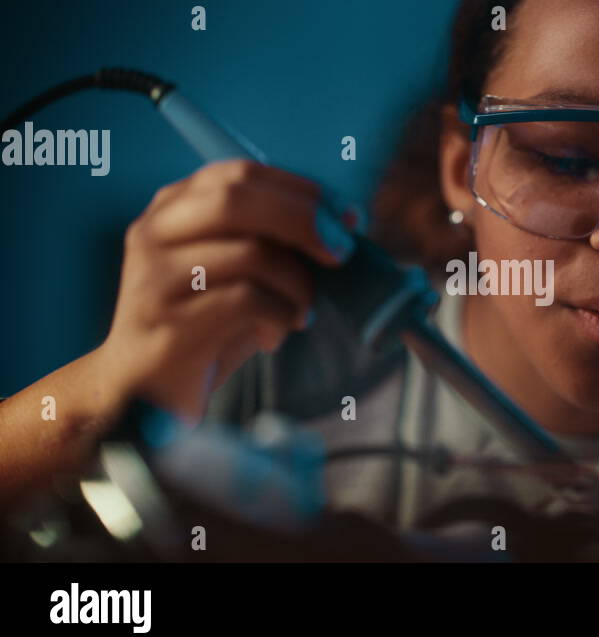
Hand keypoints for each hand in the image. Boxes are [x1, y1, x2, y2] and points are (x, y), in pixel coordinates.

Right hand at [97, 159, 345, 420]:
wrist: (144, 392)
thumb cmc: (205, 325)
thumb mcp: (237, 271)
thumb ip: (273, 238)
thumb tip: (345, 218)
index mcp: (172, 208)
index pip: (240, 173)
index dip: (301, 190)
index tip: (345, 217)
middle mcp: (154, 233)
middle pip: (239, 198)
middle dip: (305, 221)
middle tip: (340, 252)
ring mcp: (154, 278)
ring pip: (251, 253)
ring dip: (297, 285)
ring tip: (300, 313)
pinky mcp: (167, 324)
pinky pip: (248, 302)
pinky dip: (279, 317)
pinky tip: (274, 336)